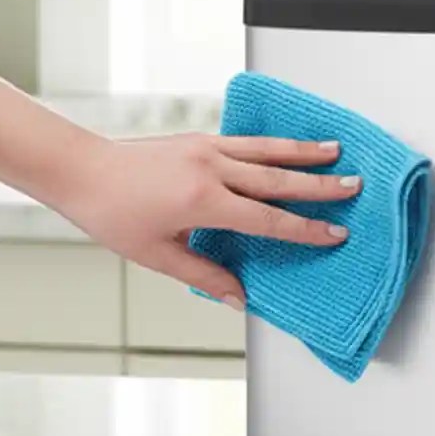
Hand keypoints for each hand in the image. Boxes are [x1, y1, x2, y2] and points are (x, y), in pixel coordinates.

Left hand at [53, 133, 360, 308]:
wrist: (80, 169)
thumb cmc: (112, 215)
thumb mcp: (157, 256)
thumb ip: (204, 275)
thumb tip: (241, 298)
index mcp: (202, 202)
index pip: (267, 220)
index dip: (305, 229)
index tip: (334, 233)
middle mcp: (211, 169)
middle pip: (278, 180)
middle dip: (320, 185)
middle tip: (353, 187)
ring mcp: (206, 148)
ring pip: (268, 152)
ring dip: (305, 153)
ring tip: (336, 152)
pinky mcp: (200, 138)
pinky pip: (249, 141)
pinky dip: (276, 143)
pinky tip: (293, 144)